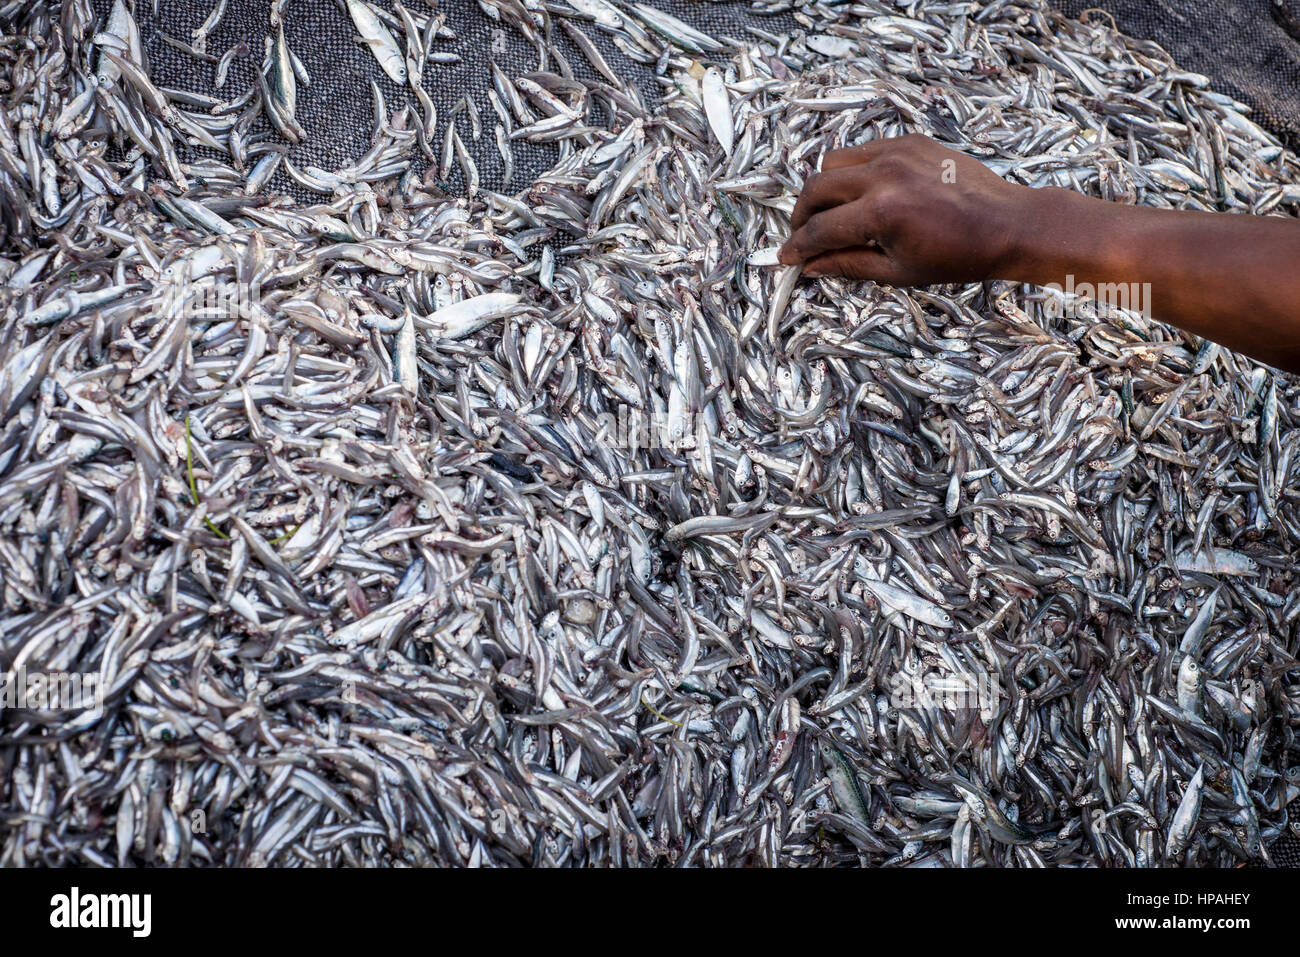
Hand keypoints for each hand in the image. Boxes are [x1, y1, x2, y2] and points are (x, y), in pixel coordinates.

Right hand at [777, 135, 1027, 283]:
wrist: (1007, 224)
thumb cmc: (958, 255)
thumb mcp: (897, 271)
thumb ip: (847, 265)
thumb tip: (810, 267)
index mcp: (881, 212)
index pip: (820, 230)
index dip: (797, 247)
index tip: (786, 258)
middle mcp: (884, 174)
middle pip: (815, 188)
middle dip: (801, 216)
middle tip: (802, 236)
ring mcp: (896, 151)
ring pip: (833, 162)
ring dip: (821, 189)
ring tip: (828, 213)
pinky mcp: (909, 141)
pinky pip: (862, 151)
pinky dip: (851, 172)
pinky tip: (860, 194)